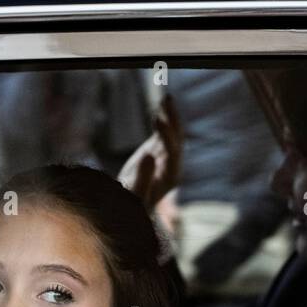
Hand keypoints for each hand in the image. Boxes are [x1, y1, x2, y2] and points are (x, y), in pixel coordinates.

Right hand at [118, 95, 181, 210]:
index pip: (173, 153)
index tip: (157, 120)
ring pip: (173, 133)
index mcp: (170, 177)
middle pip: (177, 139)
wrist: (129, 208)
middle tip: (167, 101)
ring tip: (167, 98)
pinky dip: (163, 119)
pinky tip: (161, 105)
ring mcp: (167, 157)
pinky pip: (164, 132)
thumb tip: (149, 156)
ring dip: (171, 115)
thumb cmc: (130, 205)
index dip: (167, 136)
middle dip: (172, 121)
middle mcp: (173, 166)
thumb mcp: (134, 194)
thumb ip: (143, 177)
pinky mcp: (158, 151)